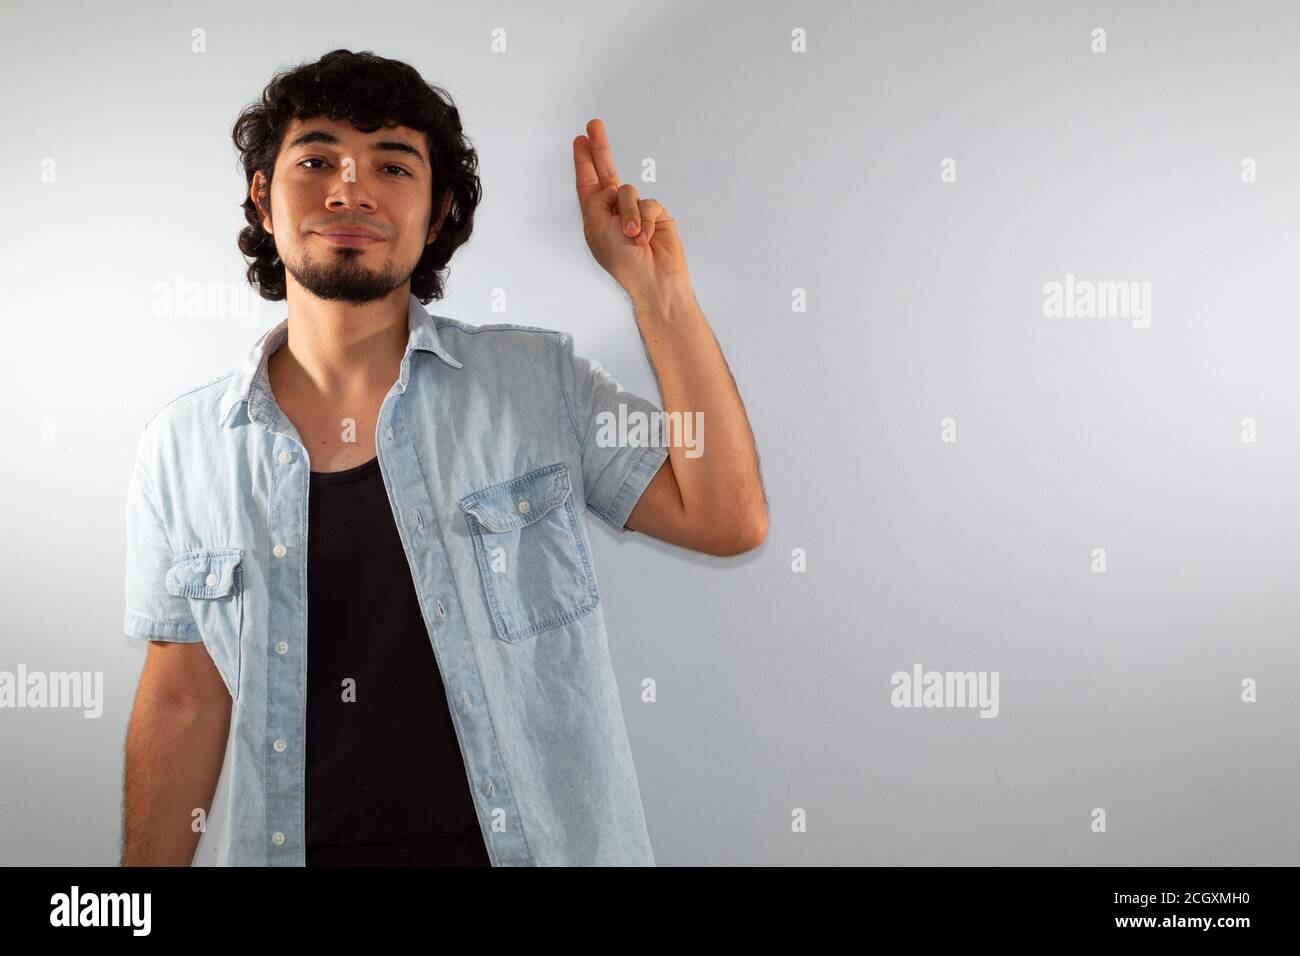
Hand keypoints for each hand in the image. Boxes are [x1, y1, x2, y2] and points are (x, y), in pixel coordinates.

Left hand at [573, 118, 690, 299]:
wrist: (653, 279)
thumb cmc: (623, 263)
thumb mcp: (597, 230)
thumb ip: (597, 202)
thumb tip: (611, 188)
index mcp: (597, 216)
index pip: (588, 182)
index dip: (584, 161)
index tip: (579, 140)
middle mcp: (615, 210)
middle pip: (607, 171)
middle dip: (600, 148)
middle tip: (594, 126)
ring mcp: (636, 211)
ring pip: (628, 192)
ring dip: (630, 215)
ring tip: (632, 237)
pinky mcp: (657, 214)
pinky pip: (649, 203)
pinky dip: (646, 221)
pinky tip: (645, 237)